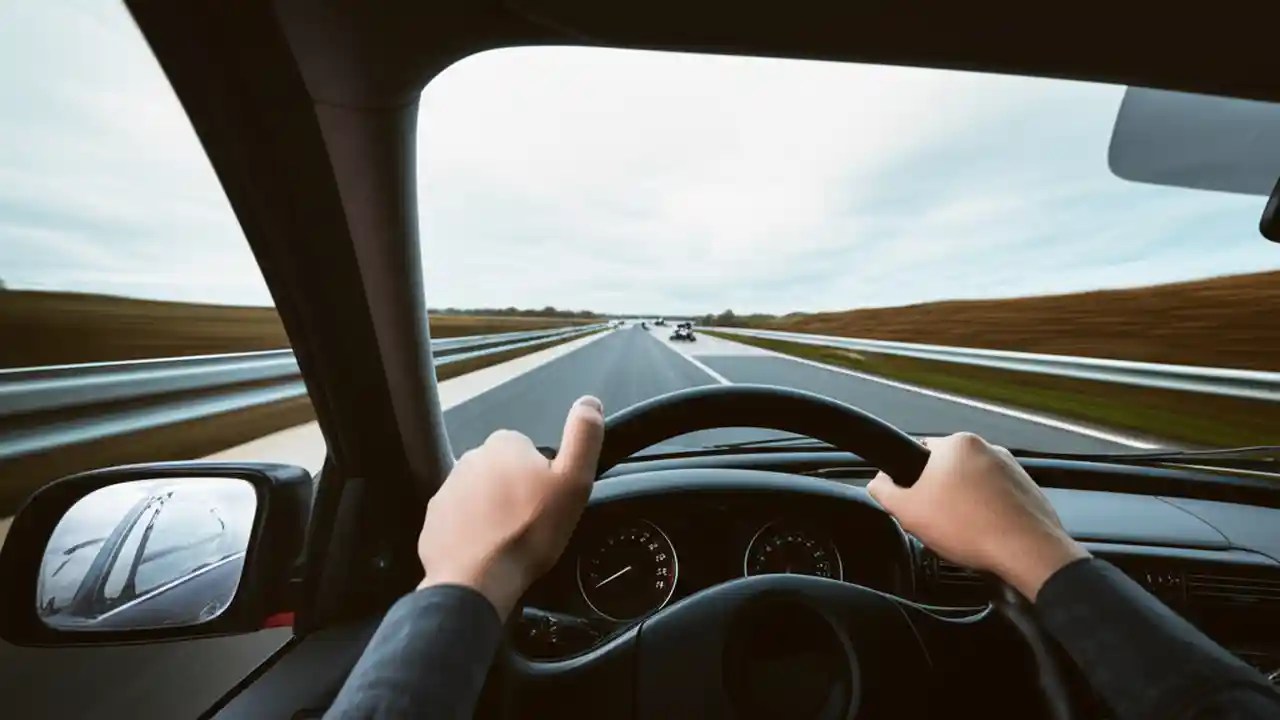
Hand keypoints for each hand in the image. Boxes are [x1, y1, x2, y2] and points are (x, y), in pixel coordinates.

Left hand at [416, 396, 604, 618]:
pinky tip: (486, 551)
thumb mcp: (573, 481)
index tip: (548, 503)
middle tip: (531, 524)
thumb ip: (584, 436)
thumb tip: (590, 401)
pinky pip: (459, 519)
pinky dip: (472, 531)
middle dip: (516, 492)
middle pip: (504, 472)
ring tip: (509, 541)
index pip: (530, 451)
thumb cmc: (531, 530)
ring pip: (481, 495)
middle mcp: (470, 457)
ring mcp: (446, 488)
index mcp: (504, 443)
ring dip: (493, 511)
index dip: (543, 477)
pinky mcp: (432, 519)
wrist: (478, 579)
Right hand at [867, 432, 1088, 599]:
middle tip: (936, 522)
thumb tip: (878, 483)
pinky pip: (996, 499)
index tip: (913, 504)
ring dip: (964, 505)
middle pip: (947, 471)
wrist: (1027, 552)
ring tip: (963, 533)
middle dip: (939, 495)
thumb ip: (884, 491)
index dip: (910, 481)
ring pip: (973, 486)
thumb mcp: (908, 512)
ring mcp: (1012, 468)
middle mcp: (987, 447)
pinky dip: (988, 514)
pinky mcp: (1028, 490)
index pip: (918, 453)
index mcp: (957, 443)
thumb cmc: (969, 527)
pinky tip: (984, 535)